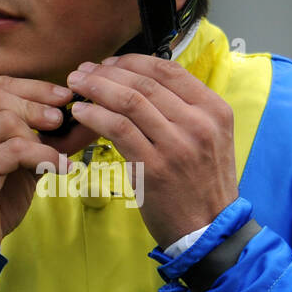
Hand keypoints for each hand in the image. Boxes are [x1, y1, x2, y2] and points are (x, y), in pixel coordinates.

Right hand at [0, 76, 98, 254]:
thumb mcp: (15, 162)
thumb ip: (33, 138)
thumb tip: (73, 117)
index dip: (31, 87)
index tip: (61, 95)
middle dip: (36, 103)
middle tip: (61, 119)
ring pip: (7, 122)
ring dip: (40, 139)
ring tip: (56, 157)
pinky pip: (15, 151)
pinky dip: (44, 157)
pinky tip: (59, 169)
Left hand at [65, 54, 239, 247]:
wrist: (209, 230)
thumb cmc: (204, 185)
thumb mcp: (212, 139)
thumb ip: (187, 111)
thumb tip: (145, 85)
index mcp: (214, 111)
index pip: (169, 71)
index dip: (133, 61)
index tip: (110, 63)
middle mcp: (199, 123)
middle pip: (145, 82)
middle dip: (108, 71)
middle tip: (84, 71)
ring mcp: (177, 145)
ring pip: (129, 101)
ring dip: (96, 88)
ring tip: (77, 85)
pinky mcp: (154, 167)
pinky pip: (117, 129)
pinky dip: (95, 115)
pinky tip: (81, 112)